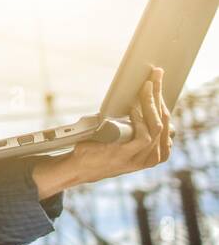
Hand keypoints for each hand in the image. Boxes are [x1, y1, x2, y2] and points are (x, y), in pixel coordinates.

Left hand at [34, 66, 172, 195]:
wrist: (78, 168)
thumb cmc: (100, 149)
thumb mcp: (124, 140)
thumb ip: (137, 129)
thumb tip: (142, 102)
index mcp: (155, 152)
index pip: (167, 123)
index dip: (163, 101)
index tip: (158, 82)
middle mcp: (152, 156)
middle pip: (164, 120)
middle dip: (159, 95)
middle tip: (154, 75)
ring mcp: (141, 158)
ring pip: (157, 126)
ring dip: (151, 104)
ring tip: (146, 87)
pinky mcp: (127, 157)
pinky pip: (143, 136)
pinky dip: (140, 120)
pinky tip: (135, 109)